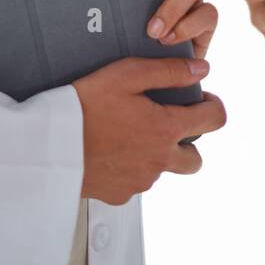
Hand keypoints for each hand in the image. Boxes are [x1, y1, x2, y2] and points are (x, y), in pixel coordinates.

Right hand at [72, 56, 226, 204]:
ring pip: (163, 170)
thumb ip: (169, 71)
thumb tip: (202, 70)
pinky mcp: (120, 194)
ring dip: (157, 153)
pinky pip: (137, 181)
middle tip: (168, 122)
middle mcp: (159, 160)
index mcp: (166, 129)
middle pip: (196, 159)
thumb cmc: (86, 105)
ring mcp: (140, 181)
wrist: (49, 145)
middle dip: (190, 140)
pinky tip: (113, 149)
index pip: (215, 120)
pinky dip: (132, 167)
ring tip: (130, 132)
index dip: (213, 105)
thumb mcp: (127, 74)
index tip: (202, 98)